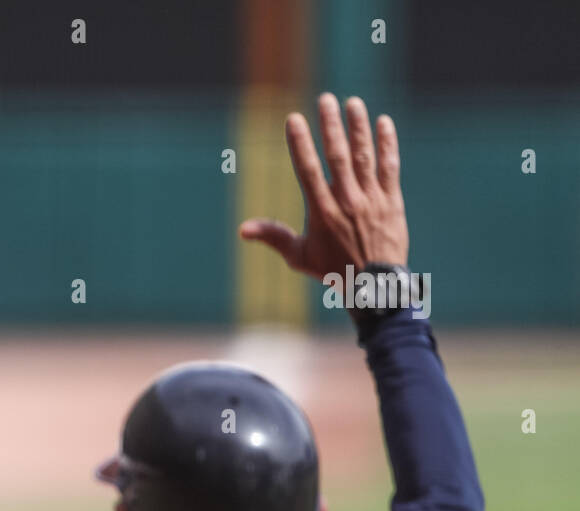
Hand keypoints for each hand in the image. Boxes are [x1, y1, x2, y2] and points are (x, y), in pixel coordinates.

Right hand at [239, 93, 407, 280]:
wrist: (376, 286)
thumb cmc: (334, 271)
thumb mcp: (299, 257)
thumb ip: (273, 237)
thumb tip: (243, 229)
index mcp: (322, 212)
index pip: (308, 170)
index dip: (300, 143)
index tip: (294, 120)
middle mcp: (346, 201)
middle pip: (337, 156)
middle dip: (331, 126)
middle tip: (325, 100)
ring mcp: (371, 199)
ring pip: (364, 157)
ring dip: (358, 128)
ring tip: (353, 103)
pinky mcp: (391, 201)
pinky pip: (389, 167)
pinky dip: (387, 145)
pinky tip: (383, 124)